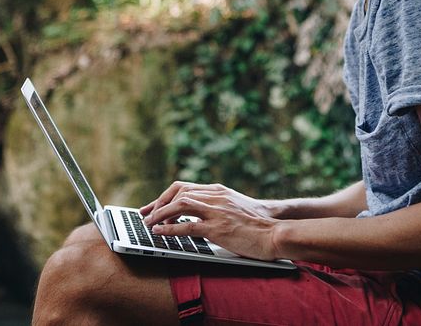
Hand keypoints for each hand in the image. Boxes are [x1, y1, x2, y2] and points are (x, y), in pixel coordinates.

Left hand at [140, 182, 280, 259]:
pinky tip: (160, 233)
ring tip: (149, 224)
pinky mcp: (218, 228)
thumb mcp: (234, 207)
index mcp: (218, 190)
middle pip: (178, 192)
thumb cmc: (257, 224)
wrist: (275, 232)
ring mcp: (217, 211)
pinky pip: (187, 225)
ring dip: (160, 213)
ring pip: (180, 204)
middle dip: (158, 203)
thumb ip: (216, 207)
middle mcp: (216, 197)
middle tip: (145, 215)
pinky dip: (169, 229)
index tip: (152, 207)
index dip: (164, 196)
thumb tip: (194, 217)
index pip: (184, 187)